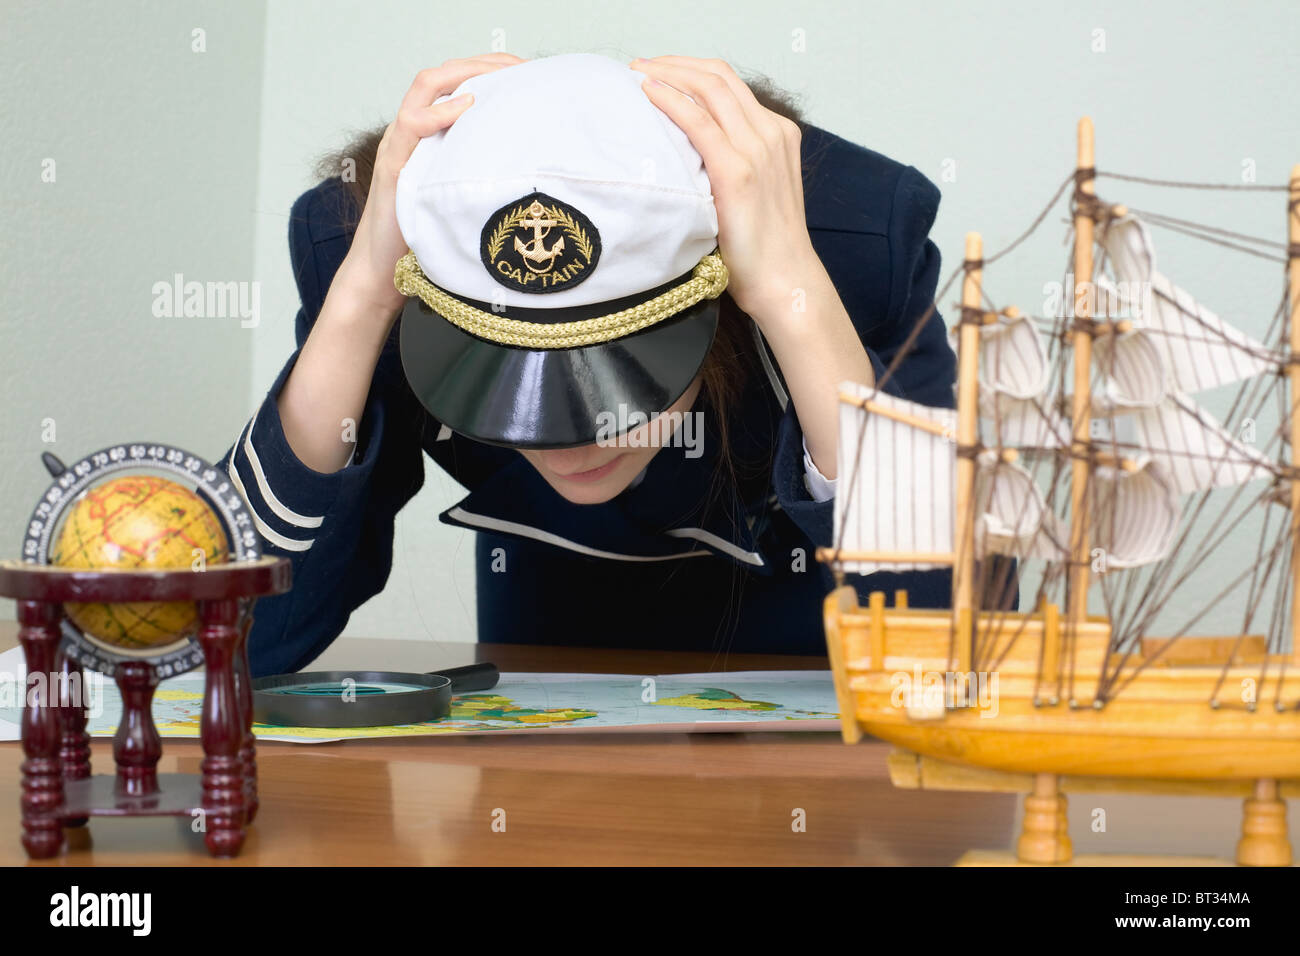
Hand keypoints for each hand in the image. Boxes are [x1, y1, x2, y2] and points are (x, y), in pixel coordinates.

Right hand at [339, 53, 527, 318]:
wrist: (384, 272)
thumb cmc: (426, 238)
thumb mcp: (461, 197)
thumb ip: (480, 174)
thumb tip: (530, 170)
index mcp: (428, 136)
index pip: (455, 84)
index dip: (489, 70)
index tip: (527, 72)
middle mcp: (411, 132)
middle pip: (442, 76)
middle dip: (483, 63)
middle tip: (521, 66)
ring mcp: (399, 146)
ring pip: (425, 88)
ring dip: (464, 73)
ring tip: (498, 74)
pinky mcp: (393, 168)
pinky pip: (412, 126)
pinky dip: (440, 112)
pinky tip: (467, 106)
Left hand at [629, 55, 818, 322]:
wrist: (784, 280)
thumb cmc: (763, 248)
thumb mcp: (755, 194)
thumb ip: (734, 165)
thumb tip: (689, 157)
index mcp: (778, 135)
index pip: (730, 84)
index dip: (691, 70)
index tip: (660, 72)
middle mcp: (771, 134)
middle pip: (719, 76)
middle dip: (675, 63)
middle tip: (640, 65)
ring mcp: (757, 150)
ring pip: (709, 89)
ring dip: (668, 73)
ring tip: (637, 72)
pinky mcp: (737, 172)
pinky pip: (699, 121)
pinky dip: (671, 100)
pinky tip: (648, 93)